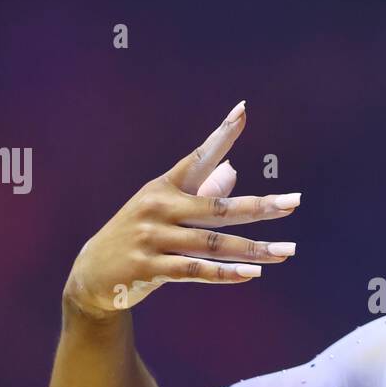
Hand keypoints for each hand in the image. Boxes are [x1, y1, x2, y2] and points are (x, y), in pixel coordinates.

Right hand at [63, 100, 301, 319]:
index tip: (243, 111)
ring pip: (212, 243)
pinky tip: (253, 273)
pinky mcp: (149, 268)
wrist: (91, 275)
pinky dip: (226, 273)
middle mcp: (158, 207)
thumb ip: (201, 192)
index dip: (221, 135)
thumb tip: (233, 171)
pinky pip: (195, 270)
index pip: (198, 157)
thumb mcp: (165, 210)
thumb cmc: (140, 236)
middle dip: (259, 206)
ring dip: (253, 248)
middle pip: (218, 208)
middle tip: (294, 202)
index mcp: (165, 187)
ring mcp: (152, 238)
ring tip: (286, 250)